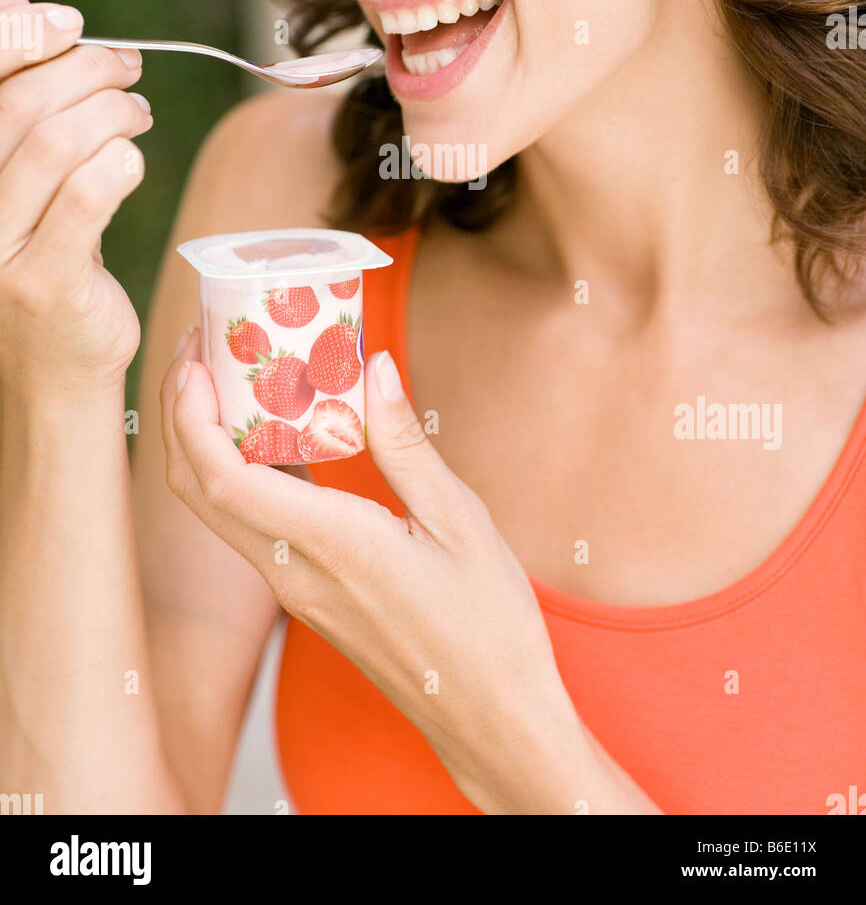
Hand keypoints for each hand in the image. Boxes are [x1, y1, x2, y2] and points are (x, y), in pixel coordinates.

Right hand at [0, 0, 152, 393]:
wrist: (49, 369)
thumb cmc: (41, 255)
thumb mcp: (19, 172)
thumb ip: (14, 93)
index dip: (21, 34)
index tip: (70, 23)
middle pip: (22, 106)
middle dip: (86, 70)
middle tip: (127, 67)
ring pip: (57, 144)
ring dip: (112, 112)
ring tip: (136, 112)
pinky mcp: (42, 280)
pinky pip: (88, 196)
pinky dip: (120, 162)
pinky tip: (133, 157)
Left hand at [162, 328, 581, 811]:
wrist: (490, 716)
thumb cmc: (487, 623)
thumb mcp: (459, 519)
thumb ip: (405, 442)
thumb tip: (373, 367)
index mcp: (330, 546)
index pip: (223, 479)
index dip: (192, 416)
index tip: (194, 358)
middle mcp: (294, 572)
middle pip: (200, 491)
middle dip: (183, 415)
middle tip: (200, 349)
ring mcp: (295, 588)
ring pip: (219, 510)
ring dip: (205, 441)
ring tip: (231, 376)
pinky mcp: (307, 594)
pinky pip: (252, 525)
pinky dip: (241, 471)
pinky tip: (274, 432)